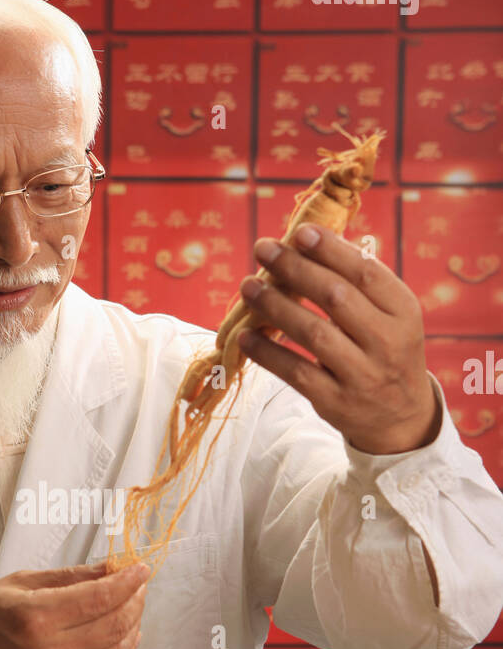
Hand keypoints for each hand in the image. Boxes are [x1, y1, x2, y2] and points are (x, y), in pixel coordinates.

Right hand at [0, 561, 150, 648]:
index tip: (141, 568)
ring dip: (134, 626)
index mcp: (34, 618)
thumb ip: (70, 577)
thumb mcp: (19, 583)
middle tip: (139, 584)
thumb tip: (112, 568)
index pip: (100, 598)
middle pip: (114, 625)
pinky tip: (126, 635)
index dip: (128, 582)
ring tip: (134, 606)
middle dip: (135, 601)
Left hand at [237, 224, 441, 454]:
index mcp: (403, 312)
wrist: (401, 417)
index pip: (366, 273)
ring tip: (248, 286)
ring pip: (313, 333)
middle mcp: (387, 342)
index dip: (331, 250)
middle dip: (295, 269)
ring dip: (275, 306)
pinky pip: (295, 373)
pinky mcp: (336, 402)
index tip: (299, 231)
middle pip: (336, 298)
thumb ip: (360, 285)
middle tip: (262, 248)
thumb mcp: (391, 317)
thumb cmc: (385, 351)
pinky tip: (245, 336)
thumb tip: (308, 241)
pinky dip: (268, 353)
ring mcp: (362, 375)